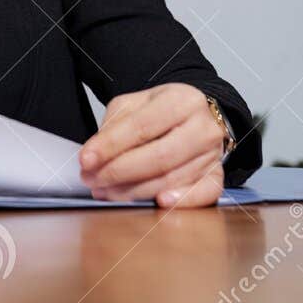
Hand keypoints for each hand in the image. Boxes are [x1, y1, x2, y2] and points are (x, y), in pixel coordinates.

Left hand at [79, 83, 224, 207]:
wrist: (195, 114)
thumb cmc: (161, 111)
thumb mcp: (134, 105)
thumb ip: (114, 127)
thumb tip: (94, 157)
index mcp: (181, 100)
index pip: (141, 126)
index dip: (110, 146)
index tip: (85, 160)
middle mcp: (202, 126)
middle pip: (158, 156)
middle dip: (119, 172)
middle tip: (92, 180)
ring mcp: (213, 153)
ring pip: (172, 177)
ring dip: (134, 191)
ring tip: (106, 192)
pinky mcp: (217, 174)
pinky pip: (205, 192)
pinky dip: (183, 200)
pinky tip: (159, 202)